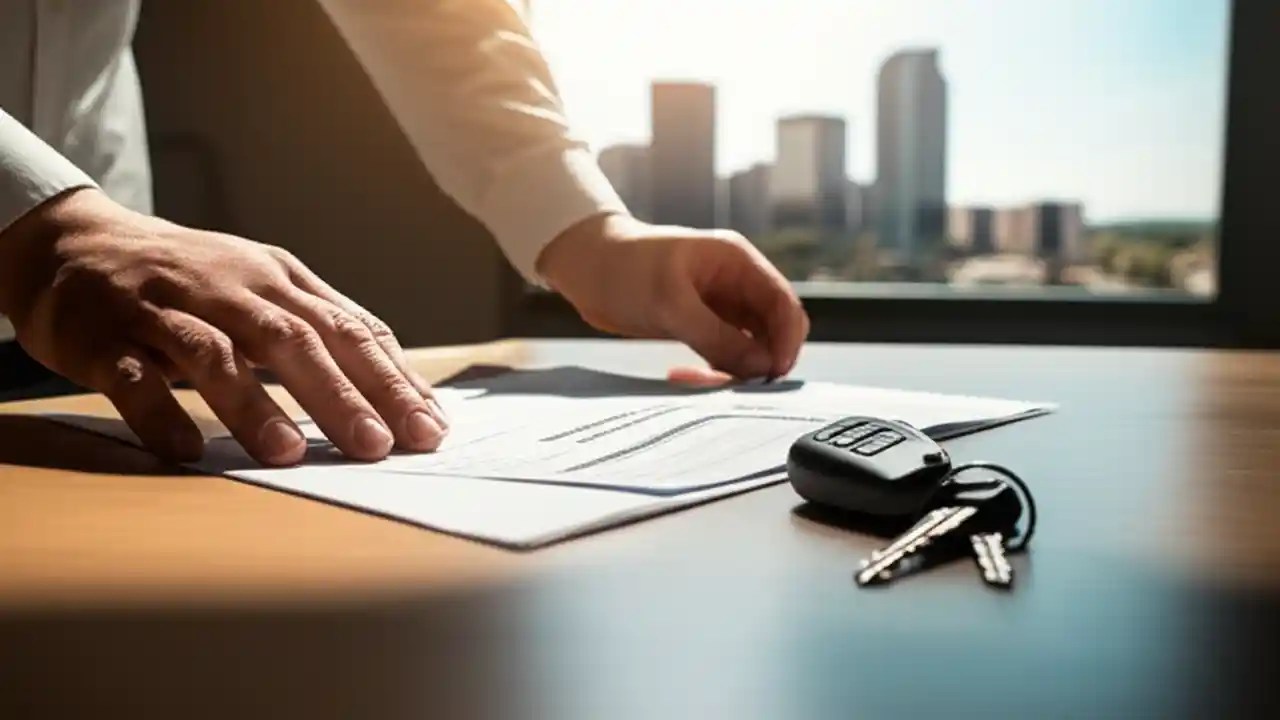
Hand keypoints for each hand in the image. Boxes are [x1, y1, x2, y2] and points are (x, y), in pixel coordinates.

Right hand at [0, 188, 446, 464]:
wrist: (76, 244)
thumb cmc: (192, 281)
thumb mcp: (266, 289)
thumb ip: (327, 329)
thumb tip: (404, 388)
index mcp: (279, 278)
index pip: (350, 329)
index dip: (392, 378)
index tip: (430, 426)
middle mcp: (230, 287)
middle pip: (297, 340)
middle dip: (344, 394)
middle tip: (381, 445)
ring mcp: (166, 309)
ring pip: (218, 354)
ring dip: (255, 405)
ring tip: (290, 454)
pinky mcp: (105, 335)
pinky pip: (133, 375)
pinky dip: (161, 411)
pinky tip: (187, 449)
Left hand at [537, 214, 809, 378]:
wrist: (583, 265)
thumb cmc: (624, 269)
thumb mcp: (670, 304)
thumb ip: (718, 337)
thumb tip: (761, 368)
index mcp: (737, 261)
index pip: (783, 302)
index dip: (787, 340)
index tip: (774, 374)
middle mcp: (736, 281)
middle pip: (773, 327)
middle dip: (765, 358)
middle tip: (741, 388)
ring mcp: (720, 303)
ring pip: (750, 344)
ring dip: (737, 368)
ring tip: (705, 382)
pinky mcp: (700, 322)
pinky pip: (723, 351)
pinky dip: (715, 368)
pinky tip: (687, 376)